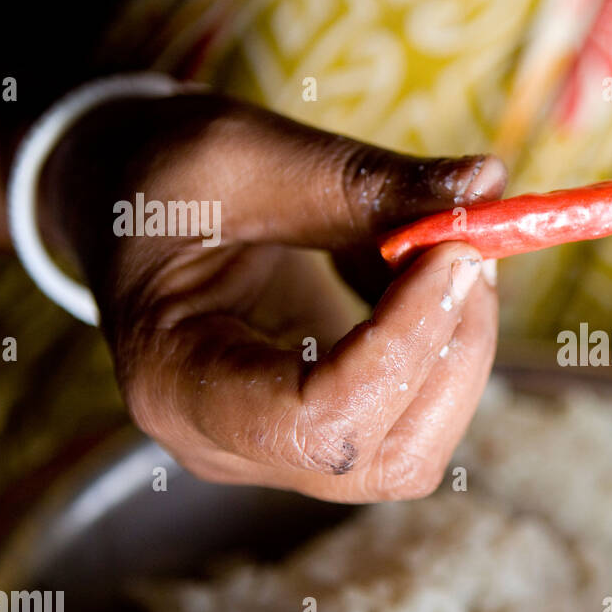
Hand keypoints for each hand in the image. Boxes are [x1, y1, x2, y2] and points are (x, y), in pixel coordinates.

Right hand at [38, 92, 507, 501]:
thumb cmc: (162, 179)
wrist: (125, 210)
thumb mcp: (246, 155)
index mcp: (177, 386)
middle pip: (383, 456)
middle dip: (452, 350)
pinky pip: (413, 420)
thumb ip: (362, 180)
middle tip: (471, 243)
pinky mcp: (324, 430)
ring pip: (414, 450)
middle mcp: (228, 445)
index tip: (456, 252)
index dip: (407, 347)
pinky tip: (432, 280)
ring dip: (461, 351)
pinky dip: (446, 351)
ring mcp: (278, 450)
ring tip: (454, 252)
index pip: (320, 423)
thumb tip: (486, 182)